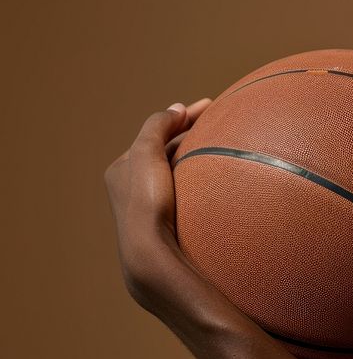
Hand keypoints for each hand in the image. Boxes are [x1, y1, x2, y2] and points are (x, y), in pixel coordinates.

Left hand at [105, 98, 211, 310]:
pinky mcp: (171, 222)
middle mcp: (134, 187)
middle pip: (166, 152)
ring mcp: (153, 206)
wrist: (151, 253)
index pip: (155, 134)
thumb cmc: (145, 202)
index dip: (182, 117)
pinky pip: (189, 192)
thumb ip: (157, 125)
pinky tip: (221, 180)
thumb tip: (176, 108)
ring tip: (224, 145)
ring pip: (178, 172)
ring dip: (198, 157)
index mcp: (121, 169)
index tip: (210, 104)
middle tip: (220, 121)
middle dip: (191, 135)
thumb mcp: (145, 153)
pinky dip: (203, 178)